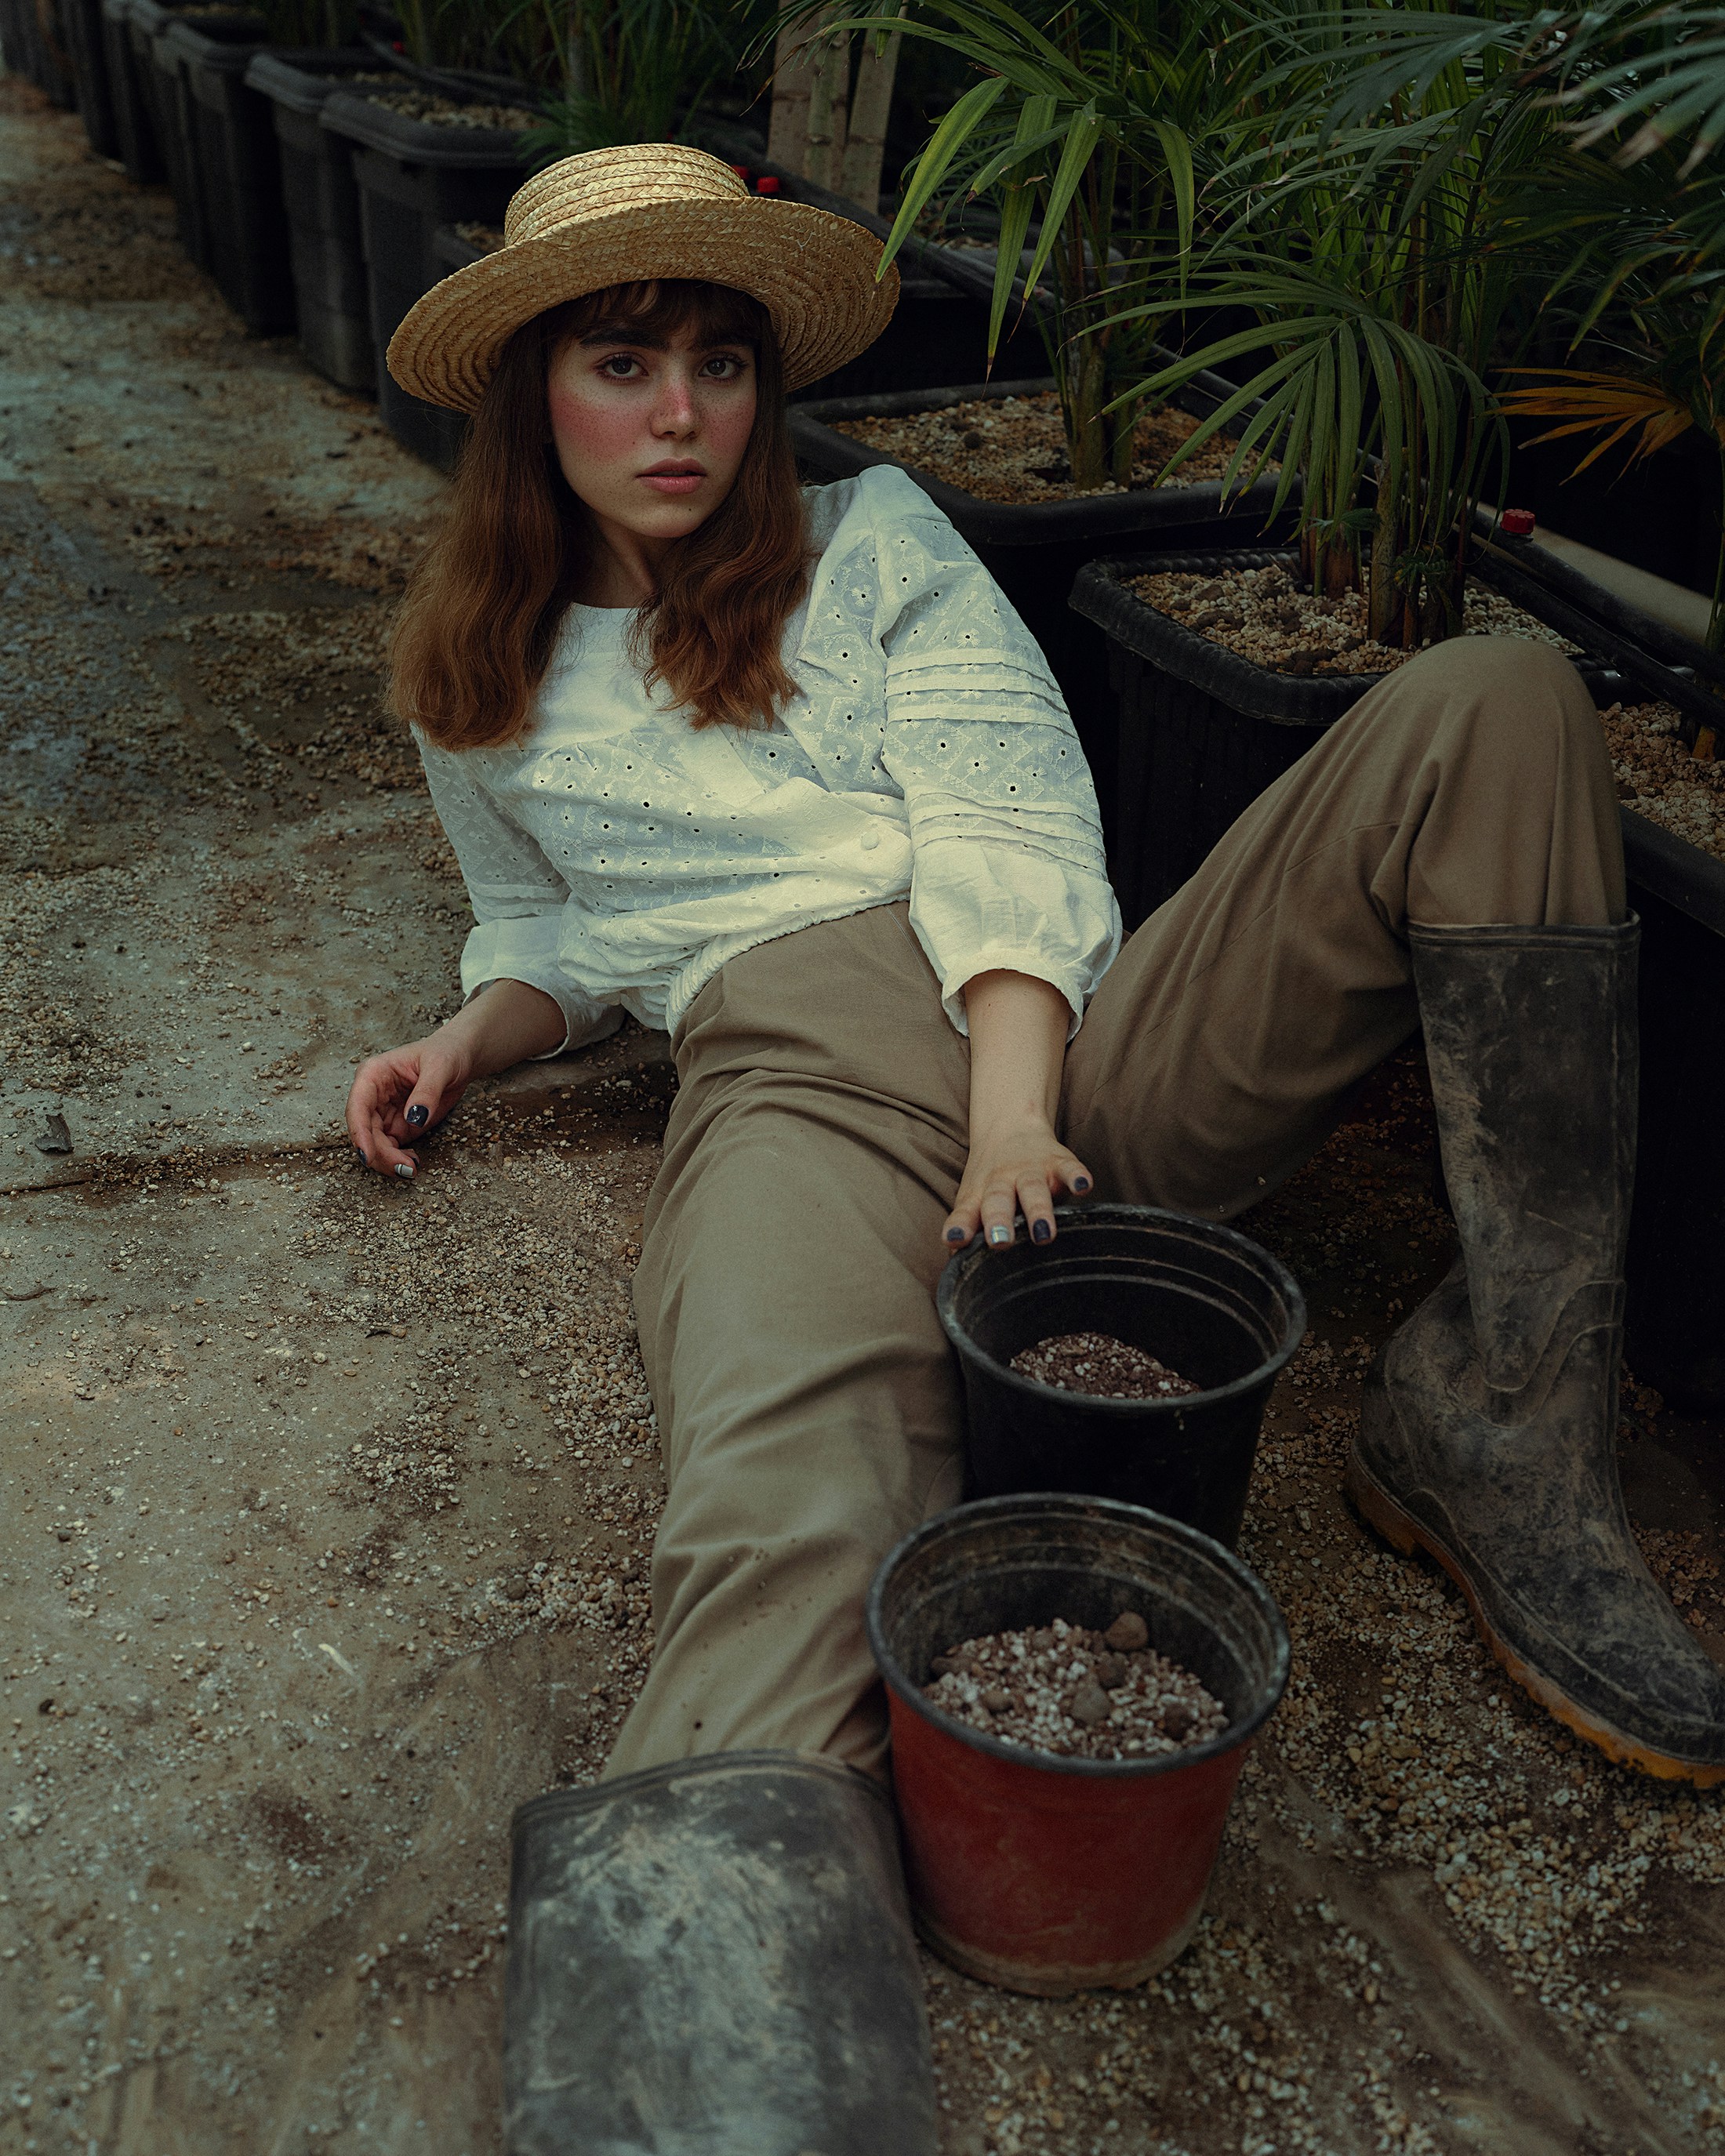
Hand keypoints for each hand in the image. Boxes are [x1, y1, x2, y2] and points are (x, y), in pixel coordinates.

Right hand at [346, 1034, 473, 1177]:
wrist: (459, 1059)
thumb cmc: (445, 1053)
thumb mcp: (439, 1066)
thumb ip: (426, 1092)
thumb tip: (414, 1118)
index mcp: (373, 1075)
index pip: (358, 1106)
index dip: (359, 1133)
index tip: (367, 1155)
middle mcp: (372, 1095)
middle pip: (365, 1131)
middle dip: (380, 1154)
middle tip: (405, 1168)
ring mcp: (383, 1113)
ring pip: (375, 1144)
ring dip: (388, 1161)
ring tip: (411, 1169)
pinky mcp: (397, 1126)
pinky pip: (390, 1148)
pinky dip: (398, 1159)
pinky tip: (413, 1162)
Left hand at [942, 1112, 1092, 1250]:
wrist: (1009, 1123)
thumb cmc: (990, 1177)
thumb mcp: (973, 1198)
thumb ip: (966, 1228)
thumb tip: (953, 1264)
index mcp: (979, 1195)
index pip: (966, 1212)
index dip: (960, 1226)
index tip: (955, 1239)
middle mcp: (1003, 1182)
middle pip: (998, 1201)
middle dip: (999, 1221)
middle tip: (1000, 1241)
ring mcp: (1032, 1171)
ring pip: (1033, 1190)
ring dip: (1038, 1211)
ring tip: (1044, 1234)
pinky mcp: (1059, 1162)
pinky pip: (1069, 1169)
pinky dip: (1077, 1176)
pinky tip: (1084, 1187)